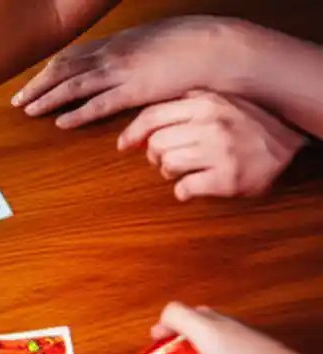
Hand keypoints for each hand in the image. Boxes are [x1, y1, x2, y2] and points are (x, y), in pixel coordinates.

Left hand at [12, 16, 245, 128]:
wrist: (221, 47)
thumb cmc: (197, 42)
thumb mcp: (160, 38)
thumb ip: (139, 48)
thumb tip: (130, 55)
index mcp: (121, 40)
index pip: (75, 54)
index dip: (52, 69)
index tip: (35, 79)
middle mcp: (115, 52)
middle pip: (65, 68)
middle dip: (39, 84)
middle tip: (18, 98)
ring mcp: (123, 71)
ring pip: (74, 86)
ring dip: (48, 99)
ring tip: (27, 110)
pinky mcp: (136, 91)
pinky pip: (99, 105)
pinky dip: (77, 114)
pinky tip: (60, 123)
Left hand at [118, 90, 305, 200]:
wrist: (290, 146)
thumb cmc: (248, 125)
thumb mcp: (221, 102)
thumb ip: (186, 105)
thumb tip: (140, 127)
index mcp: (206, 103)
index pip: (153, 116)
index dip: (132, 133)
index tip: (123, 145)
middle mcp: (212, 124)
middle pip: (155, 144)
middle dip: (154, 155)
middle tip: (165, 159)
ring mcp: (220, 152)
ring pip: (166, 165)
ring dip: (169, 172)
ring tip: (185, 170)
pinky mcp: (226, 178)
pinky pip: (184, 189)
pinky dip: (184, 191)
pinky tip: (195, 186)